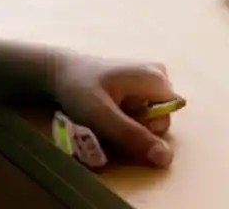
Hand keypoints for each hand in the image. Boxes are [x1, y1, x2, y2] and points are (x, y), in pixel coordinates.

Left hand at [50, 54, 178, 167]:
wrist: (60, 70)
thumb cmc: (80, 89)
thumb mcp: (103, 116)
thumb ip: (133, 136)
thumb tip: (167, 159)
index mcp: (158, 79)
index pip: (165, 122)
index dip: (143, 133)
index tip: (117, 127)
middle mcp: (160, 76)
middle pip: (157, 120)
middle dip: (133, 128)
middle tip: (106, 122)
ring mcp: (150, 78)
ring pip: (148, 118)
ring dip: (127, 124)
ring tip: (103, 116)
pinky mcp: (140, 83)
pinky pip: (141, 110)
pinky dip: (124, 116)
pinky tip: (107, 110)